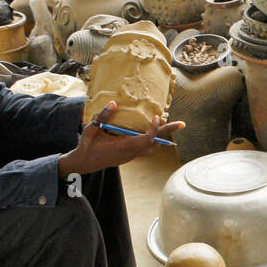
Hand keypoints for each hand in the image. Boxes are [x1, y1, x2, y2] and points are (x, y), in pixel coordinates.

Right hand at [58, 102, 183, 177]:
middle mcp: (131, 153)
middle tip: (182, 123)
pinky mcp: (129, 156)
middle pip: (155, 143)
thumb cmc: (87, 146)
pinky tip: (153, 132)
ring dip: (161, 136)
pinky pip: (146, 148)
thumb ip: (102, 116)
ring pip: (152, 147)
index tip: (157, 117)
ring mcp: (131, 156)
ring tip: (171, 126)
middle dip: (168, 132)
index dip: (154, 129)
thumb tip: (113, 103)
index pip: (146, 139)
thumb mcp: (92, 129)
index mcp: (124, 147)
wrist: (84, 163)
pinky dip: (153, 140)